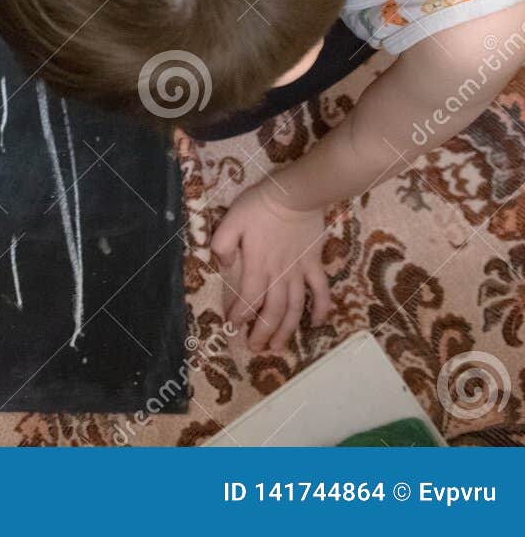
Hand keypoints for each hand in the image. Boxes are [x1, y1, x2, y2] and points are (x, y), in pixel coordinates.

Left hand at [213, 177, 333, 350]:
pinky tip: (318, 324)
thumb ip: (222, 244)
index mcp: (257, 265)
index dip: (240, 315)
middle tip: (254, 348)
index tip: (232, 327)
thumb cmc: (259, 206)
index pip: (248, 298)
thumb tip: (223, 266)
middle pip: (272, 311)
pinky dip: (321, 309)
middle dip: (262, 333)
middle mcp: (279, 275)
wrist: (296, 195)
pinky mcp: (315, 266)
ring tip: (278, 347)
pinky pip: (321, 292)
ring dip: (287, 330)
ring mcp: (299, 272)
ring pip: (294, 308)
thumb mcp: (231, 220)